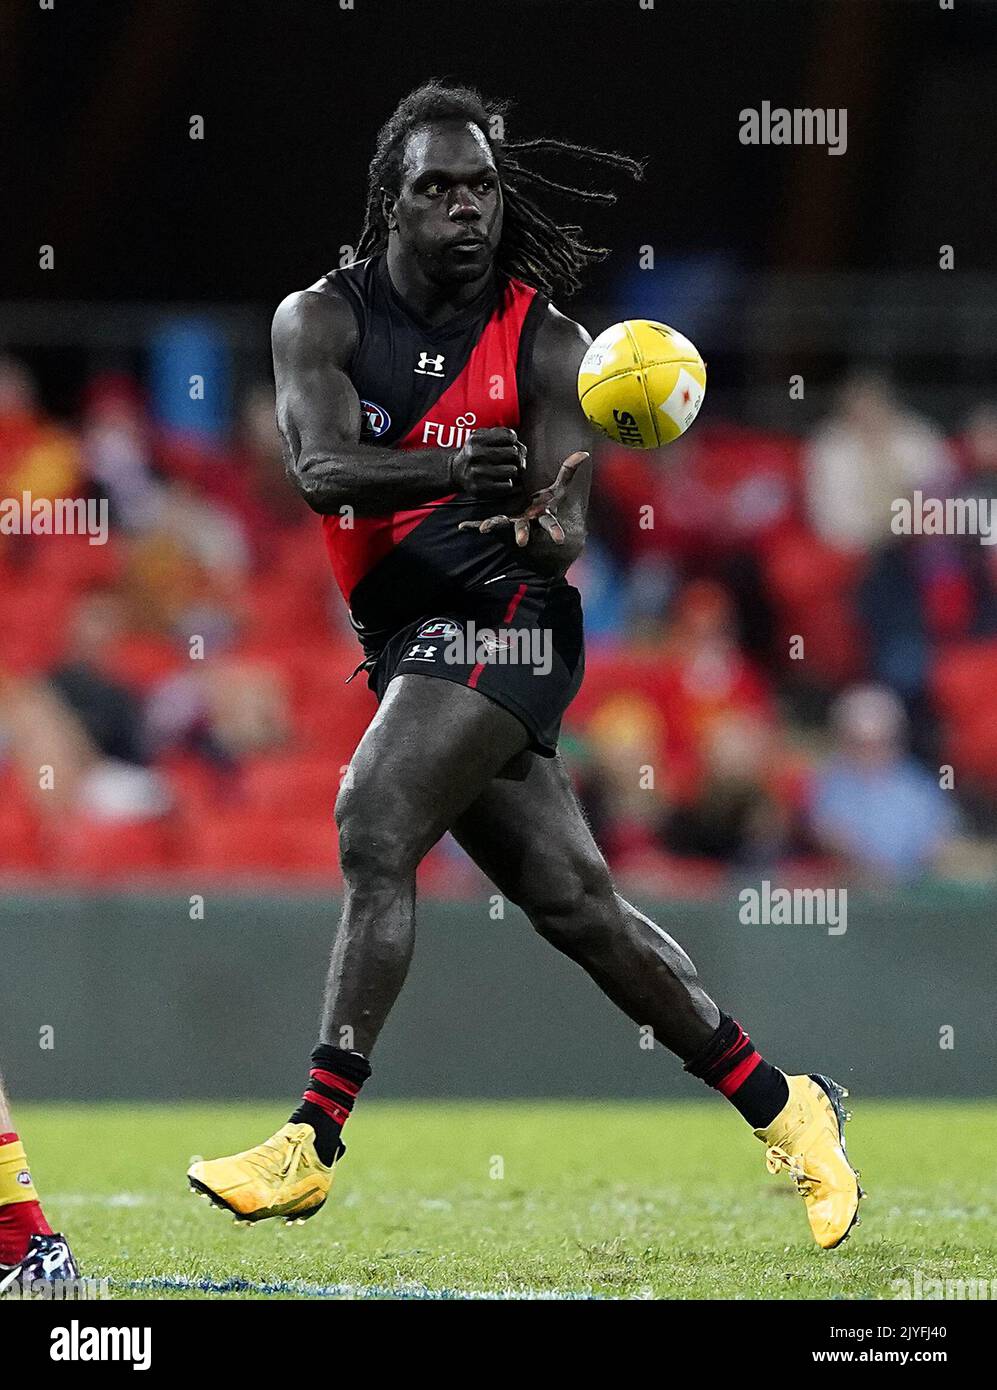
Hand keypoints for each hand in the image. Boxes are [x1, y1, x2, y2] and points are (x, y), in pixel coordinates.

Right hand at [449, 427, 526, 497]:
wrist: (456, 472)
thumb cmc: (477, 453)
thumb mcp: (484, 438)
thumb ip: (505, 438)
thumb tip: (522, 452)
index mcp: (477, 439)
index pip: (510, 436)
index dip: (513, 441)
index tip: (508, 445)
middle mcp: (475, 454)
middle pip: (514, 453)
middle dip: (515, 457)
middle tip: (509, 460)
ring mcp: (477, 472)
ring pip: (513, 470)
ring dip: (512, 471)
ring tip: (503, 471)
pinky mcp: (479, 488)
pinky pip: (507, 485)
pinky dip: (506, 483)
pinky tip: (498, 480)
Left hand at [457, 451, 588, 546]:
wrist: (532, 528)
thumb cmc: (545, 506)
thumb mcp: (558, 490)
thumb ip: (568, 472)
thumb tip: (584, 452)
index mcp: (541, 517)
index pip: (550, 524)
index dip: (555, 531)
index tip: (560, 540)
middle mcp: (526, 523)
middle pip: (524, 529)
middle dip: (522, 534)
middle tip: (521, 542)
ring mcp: (510, 524)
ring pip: (502, 526)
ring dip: (493, 526)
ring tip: (483, 528)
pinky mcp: (498, 526)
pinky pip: (484, 524)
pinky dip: (472, 526)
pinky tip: (462, 526)